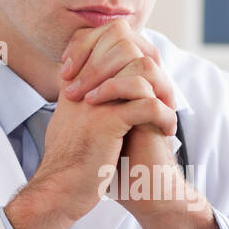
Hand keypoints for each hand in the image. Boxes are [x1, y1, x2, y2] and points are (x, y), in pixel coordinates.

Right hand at [5, 23, 176, 228]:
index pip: (106, 38)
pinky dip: (164, 116)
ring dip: (163, 88)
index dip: (135, 49)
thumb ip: (86, 100)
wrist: (60, 190)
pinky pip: (147, 104)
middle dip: (153, 65)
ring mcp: (95, 100)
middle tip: (164, 94)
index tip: (150, 81)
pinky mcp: (107, 122)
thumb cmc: (72, 162)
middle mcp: (84, 83)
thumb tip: (107, 91)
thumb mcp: (73, 122)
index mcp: (76, 80)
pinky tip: (166, 131)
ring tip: (168, 110)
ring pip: (140, 67)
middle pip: (123, 41)